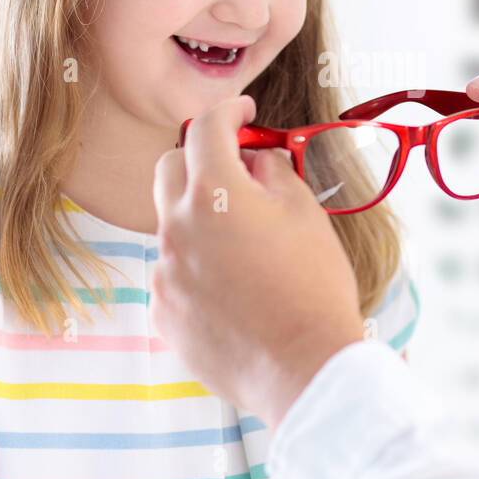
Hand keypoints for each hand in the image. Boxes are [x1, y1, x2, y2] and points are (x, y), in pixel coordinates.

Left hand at [151, 94, 365, 427]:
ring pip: (174, 224)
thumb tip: (254, 160)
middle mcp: (177, 227)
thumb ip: (272, 172)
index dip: (227, 110)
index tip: (242, 112)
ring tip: (249, 249)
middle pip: (171, 168)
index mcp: (215, 194)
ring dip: (203, 220)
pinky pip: (174, 271)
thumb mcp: (306, 213)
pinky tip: (236, 289)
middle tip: (236, 171)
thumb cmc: (314, 288)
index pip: (207, 128)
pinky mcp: (164, 310)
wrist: (305, 367)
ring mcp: (165, 272)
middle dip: (200, 159)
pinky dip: (198, 267)